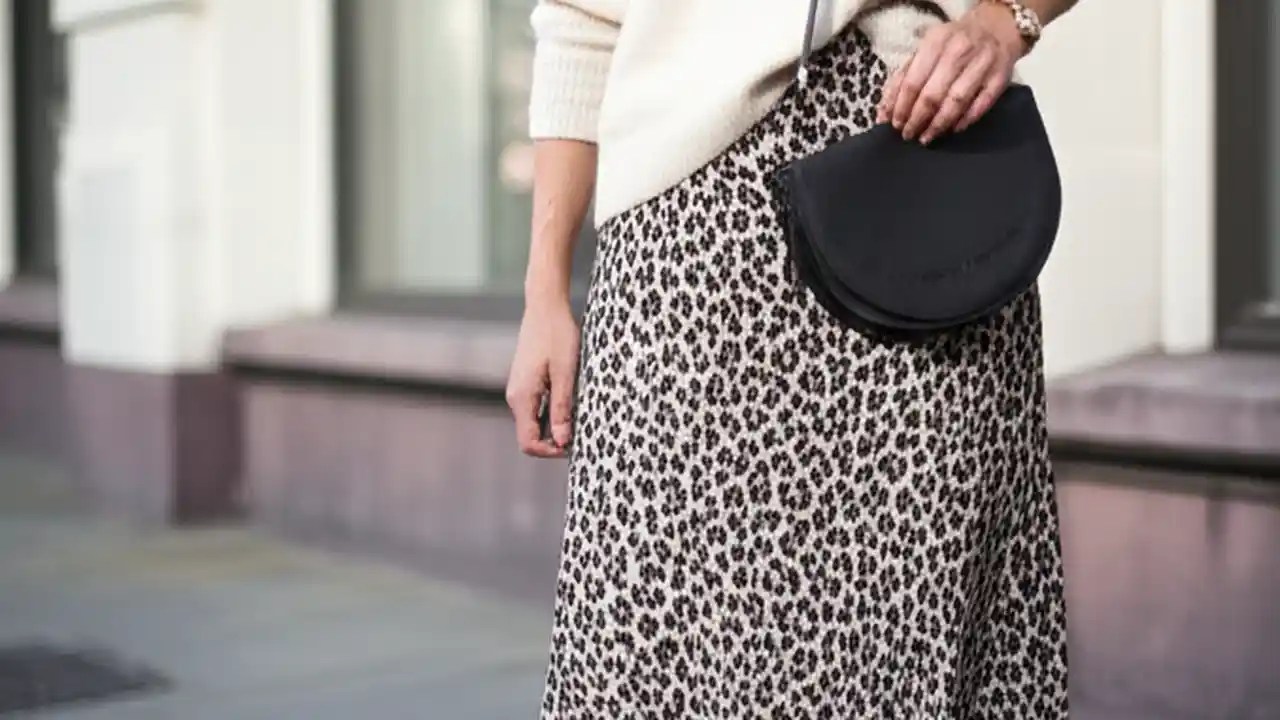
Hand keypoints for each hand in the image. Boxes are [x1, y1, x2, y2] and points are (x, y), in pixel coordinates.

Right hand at [506, 298, 580, 457]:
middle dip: (554, 440)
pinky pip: (536, 408)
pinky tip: (569, 400)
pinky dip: (552, 413)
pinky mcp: (525, 382)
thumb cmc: (558, 334)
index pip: (528, 443)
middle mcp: (515, 397)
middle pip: (530, 436)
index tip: (574, 443)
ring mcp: (519, 389)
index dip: (550, 451)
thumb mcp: (566, 372)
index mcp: (522, 397)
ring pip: (534, 422)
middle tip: (581, 429)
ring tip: (578, 413)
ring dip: (554, 426)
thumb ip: (562, 408)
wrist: (546, 306)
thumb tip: (562, 440)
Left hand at [876, 1, 1025, 143]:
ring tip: (927, 137)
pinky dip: (965, 120)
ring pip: (956, 102)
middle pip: (933, 94)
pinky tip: (953, 130)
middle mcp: (960, 51)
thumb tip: (884, 113)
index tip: (895, 124)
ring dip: (939, 124)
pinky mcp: (999, 78)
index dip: (902, 107)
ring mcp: (982, 64)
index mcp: (936, 42)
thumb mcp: (925, 50)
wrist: (996, 28)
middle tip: (909, 134)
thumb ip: (902, 79)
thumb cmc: (952, 44)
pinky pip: (981, 105)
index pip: (913, 81)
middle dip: (917, 119)